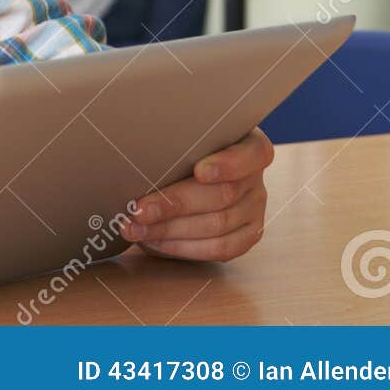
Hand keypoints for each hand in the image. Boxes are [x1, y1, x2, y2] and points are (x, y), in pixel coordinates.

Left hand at [119, 129, 272, 259]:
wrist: (185, 177)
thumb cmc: (179, 152)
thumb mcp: (180, 140)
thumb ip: (173, 144)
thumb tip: (136, 152)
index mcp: (248, 146)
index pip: (252, 153)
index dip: (228, 164)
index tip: (200, 171)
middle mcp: (254, 179)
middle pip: (223, 195)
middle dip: (175, 204)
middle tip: (139, 210)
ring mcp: (254, 209)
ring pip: (217, 225)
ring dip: (169, 229)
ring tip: (135, 228)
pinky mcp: (247, 236)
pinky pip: (218, 249)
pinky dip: (181, 247)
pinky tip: (153, 241)